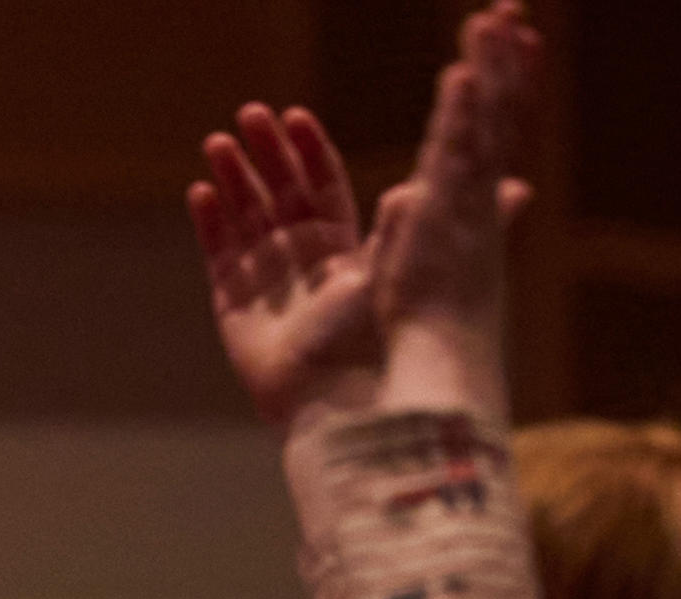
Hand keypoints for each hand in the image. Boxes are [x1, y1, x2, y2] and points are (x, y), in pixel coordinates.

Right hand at [189, 102, 383, 427]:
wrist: (339, 403)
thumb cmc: (378, 344)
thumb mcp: (403, 273)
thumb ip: (415, 228)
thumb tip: (480, 187)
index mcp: (343, 249)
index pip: (323, 185)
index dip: (309, 149)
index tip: (296, 116)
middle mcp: (304, 261)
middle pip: (280, 192)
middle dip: (266, 152)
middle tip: (250, 114)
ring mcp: (267, 282)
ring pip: (245, 216)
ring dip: (232, 176)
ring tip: (217, 141)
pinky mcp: (235, 308)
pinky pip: (217, 256)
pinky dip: (208, 223)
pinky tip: (200, 190)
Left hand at [373, 5, 542, 426]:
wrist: (440, 374)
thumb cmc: (431, 334)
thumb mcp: (423, 266)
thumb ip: (417, 222)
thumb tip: (411, 193)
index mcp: (471, 209)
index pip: (488, 134)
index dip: (499, 89)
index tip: (512, 43)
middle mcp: (476, 200)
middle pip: (495, 116)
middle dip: (503, 61)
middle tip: (511, 9)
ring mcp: (464, 205)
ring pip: (481, 125)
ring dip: (488, 70)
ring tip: (493, 19)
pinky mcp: (444, 217)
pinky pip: (454, 155)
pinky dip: (463, 114)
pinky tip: (464, 73)